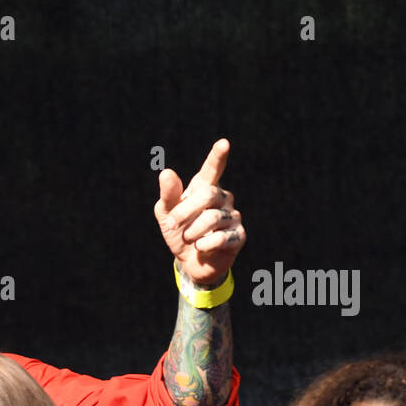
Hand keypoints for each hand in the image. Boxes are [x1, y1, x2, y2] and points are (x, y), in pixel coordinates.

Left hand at [155, 138, 245, 285]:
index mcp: (205, 188)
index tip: (223, 143)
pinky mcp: (239, 235)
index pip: (212, 169)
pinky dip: (204, 245)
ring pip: (212, 218)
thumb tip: (166, 172)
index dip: (217, 157)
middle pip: (208, 194)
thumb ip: (167, 195)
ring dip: (192, 231)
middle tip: (173, 224)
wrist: (190, 262)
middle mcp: (222, 198)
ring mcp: (233, 216)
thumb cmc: (179, 232)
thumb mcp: (166, 215)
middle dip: (185, 211)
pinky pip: (220, 237)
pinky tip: (201, 247)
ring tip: (189, 239)